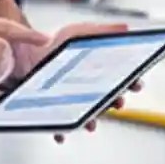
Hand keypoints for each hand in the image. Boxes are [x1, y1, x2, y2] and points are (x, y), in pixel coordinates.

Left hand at [32, 22, 144, 143]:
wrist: (27, 54)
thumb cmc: (56, 45)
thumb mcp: (79, 33)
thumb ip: (102, 31)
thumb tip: (126, 28)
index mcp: (101, 72)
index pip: (124, 79)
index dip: (133, 82)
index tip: (137, 83)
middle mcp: (92, 91)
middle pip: (109, 99)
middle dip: (116, 102)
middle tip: (118, 101)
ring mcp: (75, 103)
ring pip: (89, 115)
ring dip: (92, 121)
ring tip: (91, 123)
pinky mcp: (57, 112)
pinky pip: (61, 126)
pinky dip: (62, 132)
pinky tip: (62, 135)